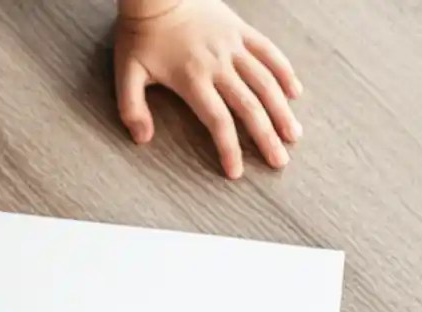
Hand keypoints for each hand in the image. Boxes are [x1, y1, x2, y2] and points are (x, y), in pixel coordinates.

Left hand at [114, 0, 302, 178]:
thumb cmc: (140, 35)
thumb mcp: (126, 73)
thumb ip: (132, 108)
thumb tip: (143, 140)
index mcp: (192, 79)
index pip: (218, 121)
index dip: (229, 148)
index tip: (236, 172)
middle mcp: (219, 65)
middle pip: (249, 107)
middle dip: (266, 138)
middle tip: (280, 163)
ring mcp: (234, 47)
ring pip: (265, 83)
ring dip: (281, 111)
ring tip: (294, 135)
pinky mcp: (241, 31)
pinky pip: (269, 53)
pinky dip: (284, 72)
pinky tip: (294, 92)